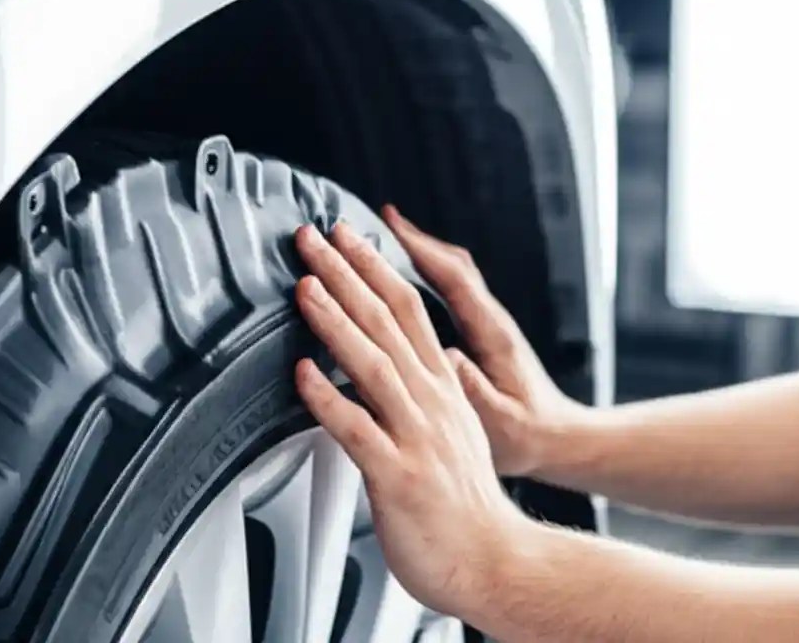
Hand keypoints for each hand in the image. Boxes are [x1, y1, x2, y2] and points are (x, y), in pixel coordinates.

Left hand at [292, 223, 531, 620]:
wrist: (495, 560)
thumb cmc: (464, 505)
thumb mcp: (449, 429)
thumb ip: (420, 392)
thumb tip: (386, 362)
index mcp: (442, 388)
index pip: (408, 310)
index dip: (374, 268)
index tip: (344, 237)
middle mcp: (432, 403)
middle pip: (388, 323)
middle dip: (346, 275)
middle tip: (312, 238)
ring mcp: (418, 437)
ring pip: (373, 365)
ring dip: (335, 322)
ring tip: (304, 287)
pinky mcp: (400, 475)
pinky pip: (359, 431)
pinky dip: (329, 399)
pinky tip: (303, 375)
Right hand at [383, 205, 595, 478]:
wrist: (558, 440)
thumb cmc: (529, 436)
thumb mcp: (504, 423)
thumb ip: (478, 392)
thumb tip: (451, 359)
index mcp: (494, 336)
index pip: (454, 279)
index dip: (421, 250)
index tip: (387, 228)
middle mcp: (489, 320)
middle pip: (446, 264)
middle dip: (405, 240)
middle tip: (359, 226)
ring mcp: (485, 322)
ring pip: (445, 273)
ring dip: (410, 253)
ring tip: (370, 240)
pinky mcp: (478, 332)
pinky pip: (445, 290)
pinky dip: (419, 273)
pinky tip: (391, 277)